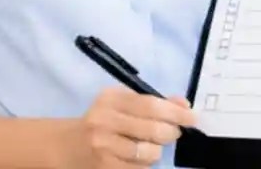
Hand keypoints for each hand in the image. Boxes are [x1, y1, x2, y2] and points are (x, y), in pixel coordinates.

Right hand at [66, 86, 196, 167]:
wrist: (68, 146)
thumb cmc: (103, 121)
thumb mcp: (122, 104)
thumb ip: (153, 103)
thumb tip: (184, 105)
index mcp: (111, 99)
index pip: (150, 105)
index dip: (175, 113)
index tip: (192, 118)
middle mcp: (104, 120)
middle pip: (153, 129)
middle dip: (171, 133)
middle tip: (174, 133)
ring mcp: (103, 146)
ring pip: (148, 152)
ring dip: (157, 151)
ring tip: (151, 146)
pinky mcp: (104, 166)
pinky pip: (139, 168)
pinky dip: (145, 164)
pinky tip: (138, 158)